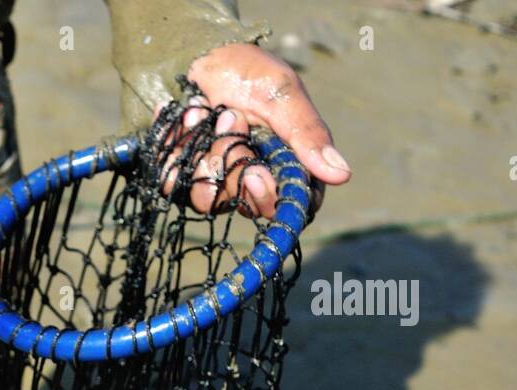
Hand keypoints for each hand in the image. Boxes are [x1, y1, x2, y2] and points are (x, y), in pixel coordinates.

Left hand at [158, 43, 351, 217]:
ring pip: (208, 198)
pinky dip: (178, 145)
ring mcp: (218, 181)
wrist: (201, 57)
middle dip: (232, 160)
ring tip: (203, 112)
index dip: (269, 198)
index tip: (254, 175)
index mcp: (286, 165)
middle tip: (228, 120)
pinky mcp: (186, 176)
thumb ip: (307, 134)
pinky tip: (186, 118)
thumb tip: (343, 175)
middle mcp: (253, 180)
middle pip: (244, 205)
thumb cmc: (249, 73)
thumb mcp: (282, 95)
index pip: (288, 206)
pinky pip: (174, 182)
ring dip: (204, 149)